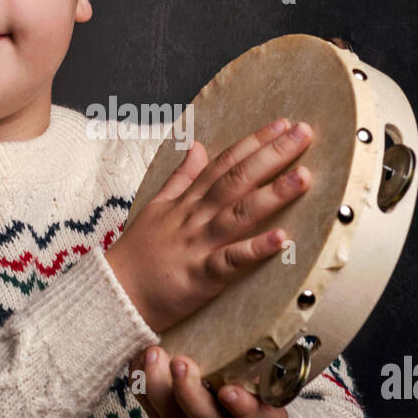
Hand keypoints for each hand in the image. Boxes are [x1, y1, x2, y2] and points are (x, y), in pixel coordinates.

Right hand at [106, 117, 312, 334]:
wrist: (115, 294)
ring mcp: (198, 244)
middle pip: (237, 179)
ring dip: (272, 194)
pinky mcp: (201, 275)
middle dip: (271, 155)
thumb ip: (181, 177)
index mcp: (187, 201)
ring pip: (239, 213)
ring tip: (303, 177)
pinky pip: (231, 260)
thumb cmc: (137, 254)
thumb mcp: (156, 206)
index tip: (282, 124)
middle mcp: (195, 217)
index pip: (224, 164)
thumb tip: (198, 146)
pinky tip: (282, 238)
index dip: (254, 142)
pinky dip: (256, 248)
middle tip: (303, 134)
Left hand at [127, 343, 288, 417]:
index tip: (228, 390)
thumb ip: (264, 352)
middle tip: (180, 361)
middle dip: (190, 394)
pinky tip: (138, 362)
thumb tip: (269, 301)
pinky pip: (154, 417)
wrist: (233, 399)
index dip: (245, 410)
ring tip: (152, 355)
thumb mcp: (268, 365)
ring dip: (159, 390)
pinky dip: (143, 389)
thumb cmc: (255, 373)